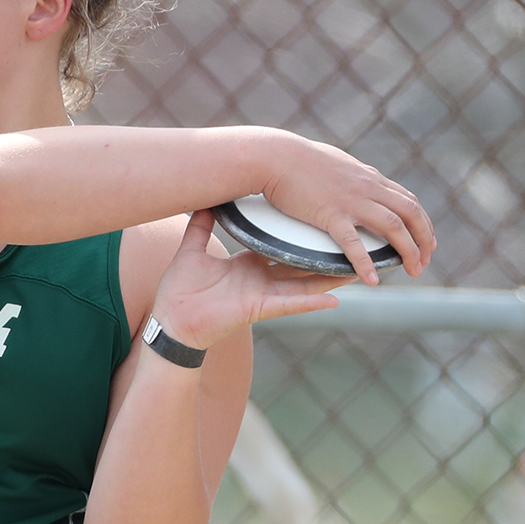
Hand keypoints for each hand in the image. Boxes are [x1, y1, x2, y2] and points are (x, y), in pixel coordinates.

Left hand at [149, 210, 346, 349]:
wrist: (170, 320)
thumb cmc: (179, 290)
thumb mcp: (192, 251)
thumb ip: (199, 227)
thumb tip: (204, 202)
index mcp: (247, 265)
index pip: (279, 248)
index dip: (297, 237)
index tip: (314, 220)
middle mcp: (259, 280)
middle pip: (298, 266)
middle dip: (322, 257)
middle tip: (347, 244)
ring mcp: (262, 295)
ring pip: (302, 286)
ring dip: (327, 280)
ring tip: (354, 271)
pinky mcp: (258, 310)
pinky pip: (289, 305)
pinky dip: (311, 303)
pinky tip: (333, 299)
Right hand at [261, 136, 433, 284]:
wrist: (274, 156)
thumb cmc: (297, 160)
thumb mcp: (337, 164)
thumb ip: (353, 177)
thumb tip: (359, 182)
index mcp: (369, 178)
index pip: (409, 201)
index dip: (423, 223)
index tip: (427, 240)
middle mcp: (368, 188)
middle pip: (411, 214)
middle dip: (424, 240)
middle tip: (425, 262)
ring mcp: (351, 201)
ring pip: (394, 227)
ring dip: (409, 252)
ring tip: (413, 272)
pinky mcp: (330, 214)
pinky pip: (354, 243)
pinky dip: (366, 263)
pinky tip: (372, 280)